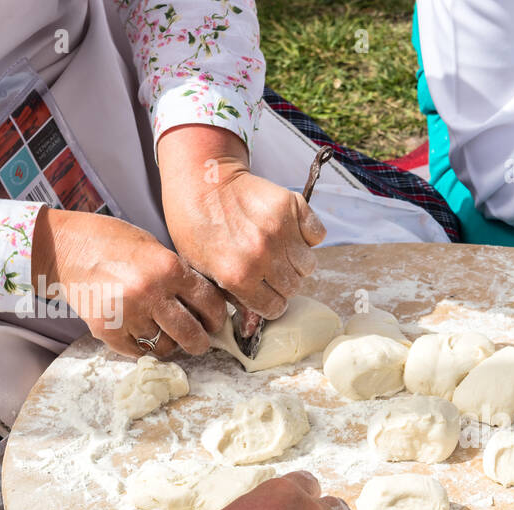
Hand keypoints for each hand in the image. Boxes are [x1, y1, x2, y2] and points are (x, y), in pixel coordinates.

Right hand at [31, 208, 226, 357]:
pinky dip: (142, 346)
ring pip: (164, 347)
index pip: (210, 304)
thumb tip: (205, 305)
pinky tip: (139, 331)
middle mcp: (150, 292)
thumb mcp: (154, 247)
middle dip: (200, 342)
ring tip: (162, 331)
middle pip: (191, 334)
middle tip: (198, 341)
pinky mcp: (107, 330)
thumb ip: (178, 275)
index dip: (217, 318)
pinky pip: (137, 351)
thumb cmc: (110, 242)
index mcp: (168, 268)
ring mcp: (127, 314)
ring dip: (168, 343)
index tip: (214, 322)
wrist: (62, 247)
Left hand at [158, 126, 326, 321]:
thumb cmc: (197, 226)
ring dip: (296, 261)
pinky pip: (317, 235)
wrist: (202, 179)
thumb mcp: (203, 269)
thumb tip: (253, 325)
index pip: (275, 307)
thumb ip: (232, 298)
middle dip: (281, 282)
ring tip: (277, 249)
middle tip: (267, 268)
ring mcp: (280, 229)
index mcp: (238, 276)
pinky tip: (288, 232)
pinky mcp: (292, 206)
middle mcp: (262, 255)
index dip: (268, 301)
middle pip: (294, 288)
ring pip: (308, 265)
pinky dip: (308, 235)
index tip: (263, 292)